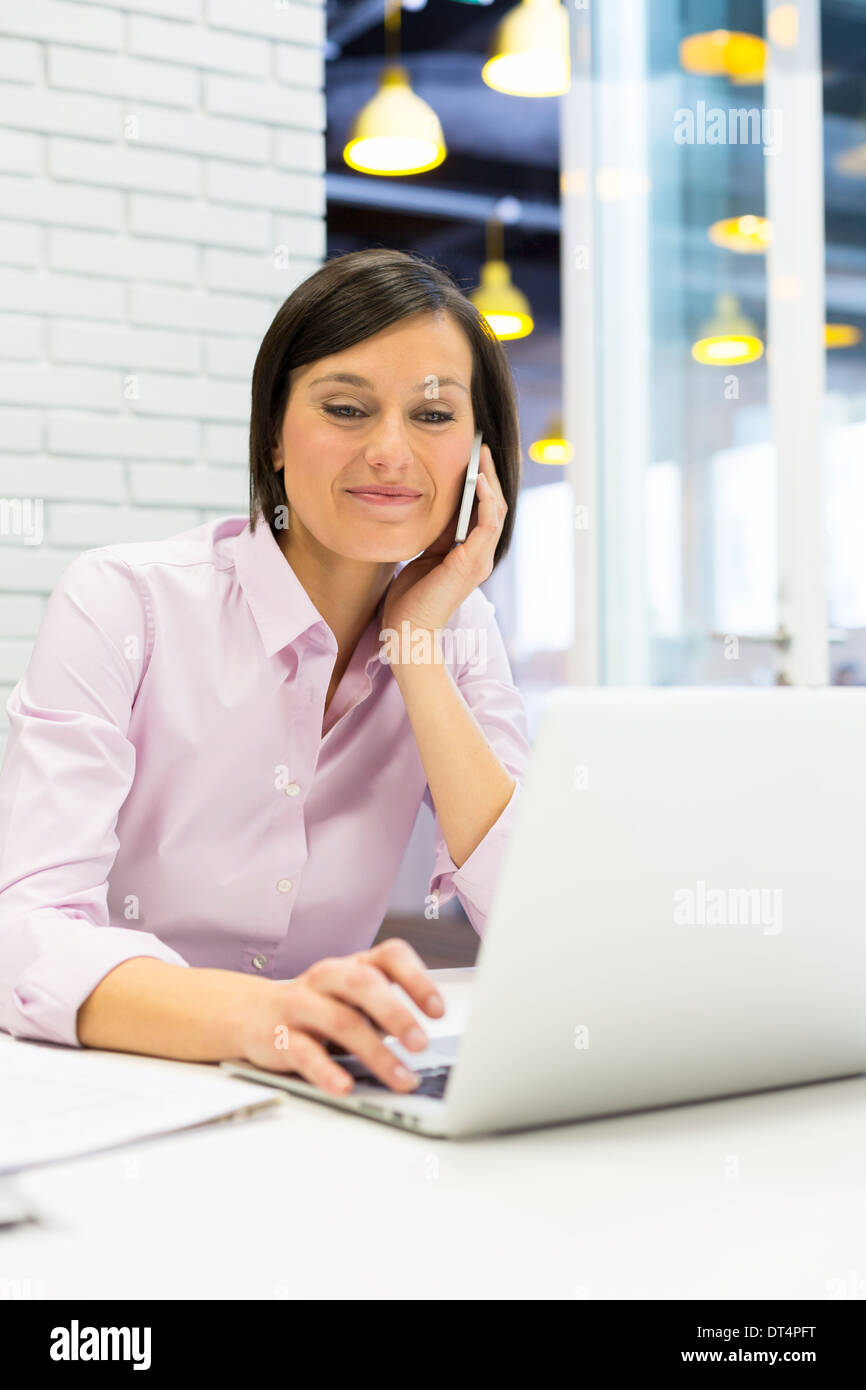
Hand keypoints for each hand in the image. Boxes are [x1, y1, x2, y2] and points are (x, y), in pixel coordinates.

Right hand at [235, 939, 445, 1095]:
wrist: (251, 1013)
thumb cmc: (318, 1007)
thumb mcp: (353, 1000)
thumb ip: (386, 1011)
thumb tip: (426, 1042)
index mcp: (353, 964)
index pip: (390, 955)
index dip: (417, 979)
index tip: (438, 1011)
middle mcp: (328, 977)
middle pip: (363, 983)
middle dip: (396, 1013)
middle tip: (421, 1044)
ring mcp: (301, 1004)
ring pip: (340, 1021)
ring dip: (375, 1053)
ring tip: (401, 1078)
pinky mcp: (279, 1036)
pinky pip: (304, 1052)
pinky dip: (326, 1071)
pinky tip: (344, 1087)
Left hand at [381, 444, 506, 638]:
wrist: (407, 630)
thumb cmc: (409, 599)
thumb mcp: (422, 555)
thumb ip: (433, 535)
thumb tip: (431, 505)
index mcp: (468, 554)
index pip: (481, 511)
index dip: (478, 483)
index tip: (470, 457)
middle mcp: (480, 556)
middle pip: (493, 507)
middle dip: (487, 474)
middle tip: (480, 446)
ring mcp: (480, 560)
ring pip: (496, 511)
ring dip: (490, 480)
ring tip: (482, 455)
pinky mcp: (473, 563)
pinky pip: (488, 524)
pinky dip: (486, 501)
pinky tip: (478, 481)